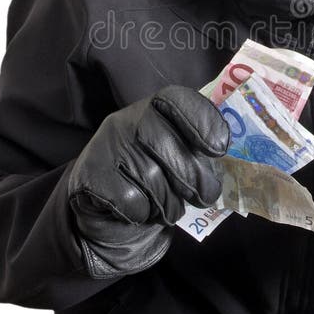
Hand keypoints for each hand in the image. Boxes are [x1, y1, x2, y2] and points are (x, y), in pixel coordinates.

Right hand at [67, 85, 229, 275]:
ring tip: (169, 207)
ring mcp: (105, 146)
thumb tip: (223, 161)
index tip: (219, 149)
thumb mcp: (178, 156)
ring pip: (150, 178)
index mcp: (153, 108)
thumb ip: (198, 151)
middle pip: (166, 144)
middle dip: (191, 176)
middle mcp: (126, 120)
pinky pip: (130, 200)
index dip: (202, 122)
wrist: (107, 208)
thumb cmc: (155, 179)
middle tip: (204, 196)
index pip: (177, 99)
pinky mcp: (90, 176)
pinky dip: (143, 213)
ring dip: (168, 202)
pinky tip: (140, 212)